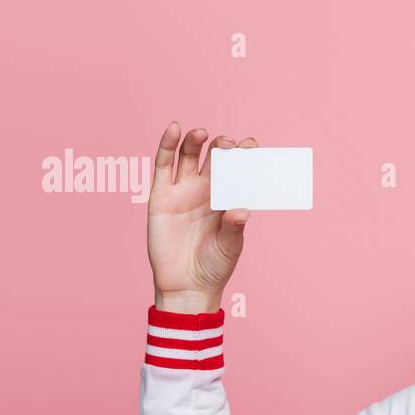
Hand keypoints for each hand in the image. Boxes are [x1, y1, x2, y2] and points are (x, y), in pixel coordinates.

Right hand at [146, 123, 257, 312]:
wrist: (186, 286)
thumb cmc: (214, 267)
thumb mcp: (229, 247)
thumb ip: (234, 227)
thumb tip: (242, 210)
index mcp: (227, 199)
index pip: (237, 171)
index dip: (244, 157)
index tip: (253, 144)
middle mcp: (206, 191)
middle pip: (214, 160)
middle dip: (222, 150)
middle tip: (229, 144)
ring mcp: (183, 191)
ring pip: (189, 157)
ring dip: (196, 142)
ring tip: (203, 133)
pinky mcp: (161, 196)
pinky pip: (164, 166)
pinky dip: (168, 145)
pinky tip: (175, 128)